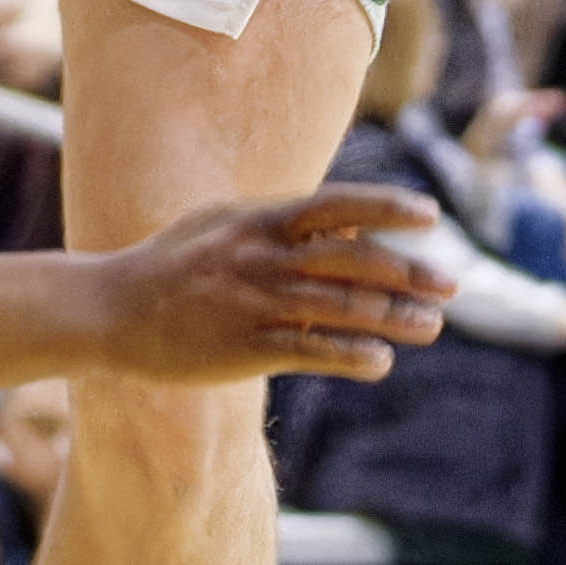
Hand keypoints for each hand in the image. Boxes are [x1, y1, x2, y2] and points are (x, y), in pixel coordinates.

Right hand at [103, 186, 453, 386]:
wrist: (115, 307)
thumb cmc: (176, 262)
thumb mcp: (225, 224)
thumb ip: (282, 224)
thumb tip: (349, 228)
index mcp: (258, 217)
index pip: (337, 205)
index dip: (387, 208)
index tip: (430, 216)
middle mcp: (262, 253)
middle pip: (352, 258)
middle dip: (408, 271)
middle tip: (451, 283)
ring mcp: (255, 300)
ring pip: (341, 307)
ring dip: (394, 317)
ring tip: (431, 325)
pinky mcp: (246, 346)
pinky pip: (312, 350)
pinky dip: (352, 354)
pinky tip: (381, 360)